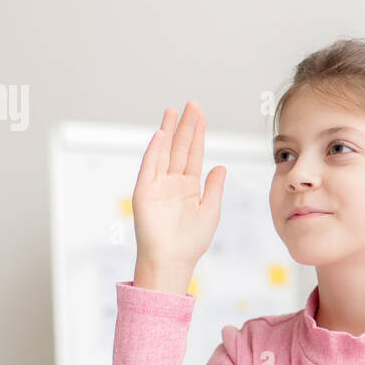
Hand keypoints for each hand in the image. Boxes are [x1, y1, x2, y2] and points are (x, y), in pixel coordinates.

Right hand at [131, 102, 225, 291]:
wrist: (172, 260)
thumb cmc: (191, 241)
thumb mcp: (210, 210)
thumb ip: (214, 187)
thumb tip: (220, 166)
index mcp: (189, 186)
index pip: (194, 154)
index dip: (198, 134)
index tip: (201, 115)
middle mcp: (172, 182)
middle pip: (179, 147)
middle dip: (185, 126)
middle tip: (191, 104)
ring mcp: (157, 185)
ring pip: (164, 151)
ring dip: (168, 131)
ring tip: (173, 110)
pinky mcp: (144, 191)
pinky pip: (150, 166)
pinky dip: (155, 150)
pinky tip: (161, 133)